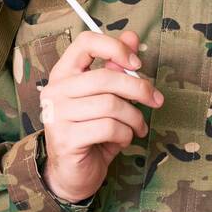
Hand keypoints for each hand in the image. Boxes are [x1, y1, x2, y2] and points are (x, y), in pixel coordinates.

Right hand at [39, 29, 162, 203]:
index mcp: (63, 73)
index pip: (85, 42)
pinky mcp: (67, 139)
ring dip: (134, 118)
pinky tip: (124, 140)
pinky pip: (109, 128)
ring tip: (138, 127)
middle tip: (155, 100)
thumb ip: (117, 67)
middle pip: (106, 77)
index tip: (136, 63)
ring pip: (111, 105)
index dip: (115, 48)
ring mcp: (57, 115)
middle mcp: (55, 91)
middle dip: (139, 89)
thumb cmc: (91, 131)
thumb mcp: (106, 97)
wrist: (73, 174)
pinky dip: (126, 134)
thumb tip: (133, 36)